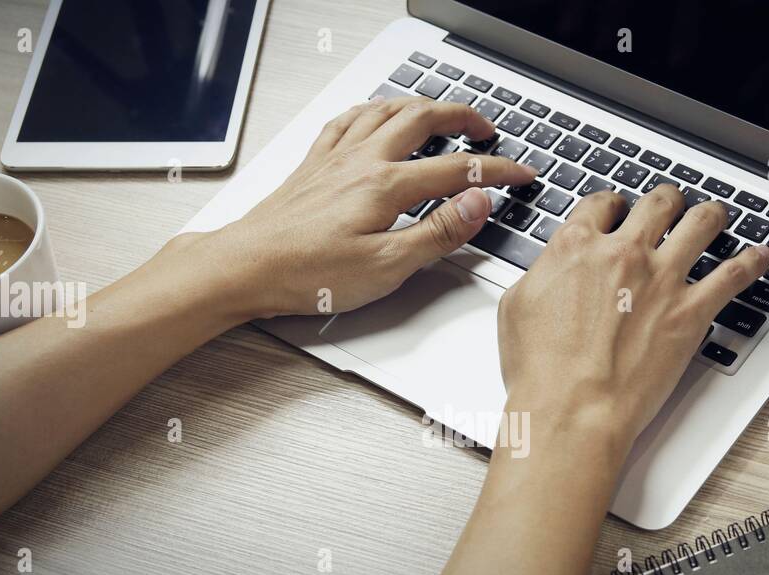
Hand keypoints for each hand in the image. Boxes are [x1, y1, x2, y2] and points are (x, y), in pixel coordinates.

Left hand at [179, 97, 536, 323]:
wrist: (247, 267)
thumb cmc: (308, 274)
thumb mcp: (387, 267)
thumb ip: (438, 233)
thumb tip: (479, 204)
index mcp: (386, 186)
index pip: (459, 169)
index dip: (498, 171)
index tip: (522, 174)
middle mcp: (362, 161)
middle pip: (423, 119)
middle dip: (462, 117)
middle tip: (487, 127)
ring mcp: (336, 158)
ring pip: (386, 110)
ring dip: (420, 105)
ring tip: (440, 113)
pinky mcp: (314, 165)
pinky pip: (347, 120)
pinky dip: (372, 110)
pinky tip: (374, 115)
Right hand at [497, 187, 768, 457]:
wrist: (571, 410)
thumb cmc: (541, 372)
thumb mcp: (517, 308)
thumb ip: (541, 275)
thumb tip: (550, 269)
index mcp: (576, 248)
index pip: (601, 204)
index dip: (613, 204)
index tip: (618, 212)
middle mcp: (622, 253)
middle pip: (656, 204)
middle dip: (665, 202)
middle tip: (669, 208)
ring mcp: (662, 279)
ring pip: (700, 223)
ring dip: (710, 215)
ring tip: (714, 217)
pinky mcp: (690, 312)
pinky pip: (733, 274)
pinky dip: (751, 262)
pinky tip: (759, 257)